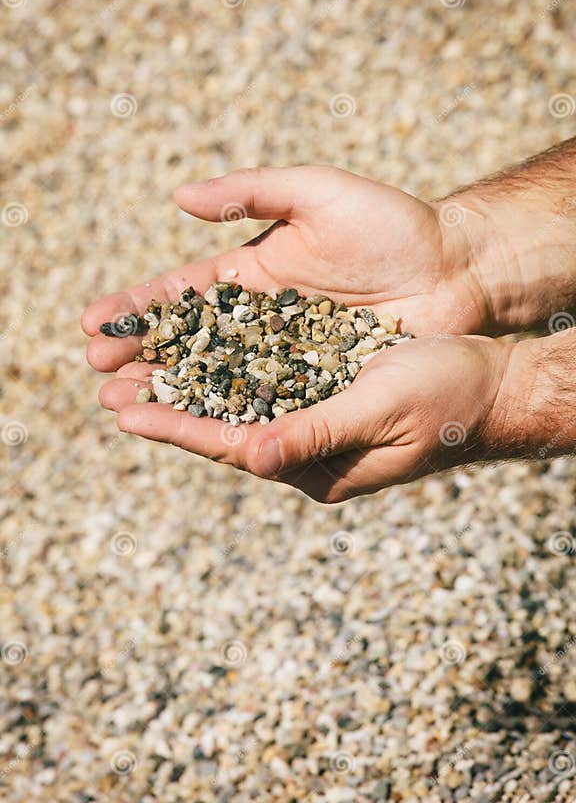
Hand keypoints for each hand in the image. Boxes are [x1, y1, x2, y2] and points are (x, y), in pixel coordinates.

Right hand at [82, 166, 489, 374]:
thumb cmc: (391, 224)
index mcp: (252, 268)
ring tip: (124, 406)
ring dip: (170, 390)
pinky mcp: (314, 381)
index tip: (92, 323)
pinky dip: (225, 411)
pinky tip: (191, 425)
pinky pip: (263, 400)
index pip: (181, 291)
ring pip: (217, 375)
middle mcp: (260, 315)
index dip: (136, 307)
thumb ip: (251, 191)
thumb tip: (177, 197)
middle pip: (188, 340)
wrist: (455, 269)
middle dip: (141, 356)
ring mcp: (285, 353)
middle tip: (98, 377)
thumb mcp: (318, 192)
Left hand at [95, 332, 511, 501]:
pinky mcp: (321, 389)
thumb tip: (249, 457)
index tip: (124, 411)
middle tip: (105, 385)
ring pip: (235, 399)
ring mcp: (312, 419)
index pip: (231, 445)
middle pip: (221, 424)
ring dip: (187, 380)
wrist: (486, 383)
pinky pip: (262, 377)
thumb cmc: (444, 399)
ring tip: (134, 364)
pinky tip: (196, 345)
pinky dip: (226, 361)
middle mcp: (305, 447)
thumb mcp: (378, 411)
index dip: (177, 426)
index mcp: (316, 467)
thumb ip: (314, 433)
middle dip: (166, 404)